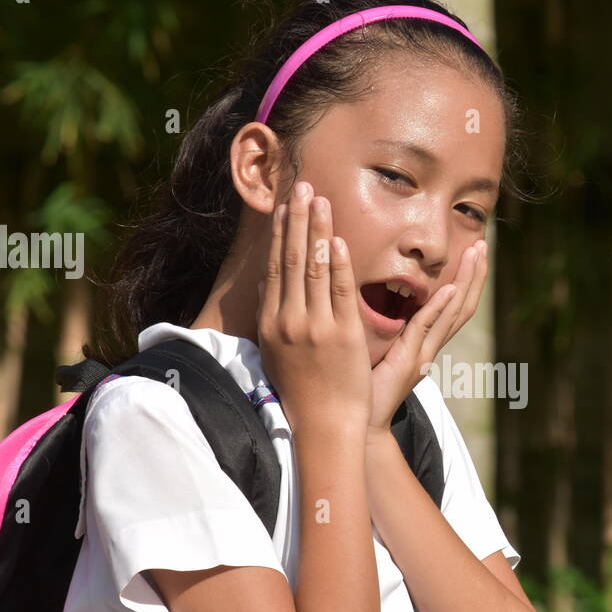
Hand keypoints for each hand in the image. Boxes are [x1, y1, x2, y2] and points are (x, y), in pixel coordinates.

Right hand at [257, 182, 371, 436]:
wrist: (323, 424)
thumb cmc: (302, 392)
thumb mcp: (277, 353)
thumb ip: (274, 317)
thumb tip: (269, 283)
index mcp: (272, 323)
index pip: (275, 268)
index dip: (280, 234)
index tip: (284, 207)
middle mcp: (289, 321)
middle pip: (291, 259)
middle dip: (297, 220)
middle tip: (302, 187)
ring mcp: (315, 327)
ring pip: (314, 268)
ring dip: (317, 230)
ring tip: (321, 200)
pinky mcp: (342, 335)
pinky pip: (339, 291)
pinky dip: (337, 263)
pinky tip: (338, 239)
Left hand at [367, 239, 487, 435]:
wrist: (360, 423)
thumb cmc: (361, 386)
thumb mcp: (375, 348)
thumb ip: (383, 326)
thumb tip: (374, 297)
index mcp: (423, 343)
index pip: (452, 305)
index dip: (464, 279)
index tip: (472, 251)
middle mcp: (430, 347)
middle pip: (462, 305)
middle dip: (474, 274)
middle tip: (484, 244)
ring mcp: (423, 354)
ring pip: (453, 313)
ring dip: (466, 282)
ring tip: (476, 254)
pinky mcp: (410, 361)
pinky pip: (427, 329)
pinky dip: (440, 309)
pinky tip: (450, 289)